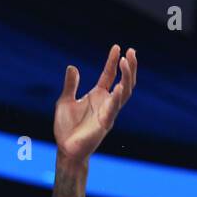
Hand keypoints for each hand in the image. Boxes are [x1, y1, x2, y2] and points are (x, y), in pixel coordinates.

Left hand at [53, 45, 136, 161]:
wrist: (65, 149)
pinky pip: (114, 109)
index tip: (117, 47)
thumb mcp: (65, 101)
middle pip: (124, 82)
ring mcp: (108, 113)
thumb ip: (71, 85)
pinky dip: (116, 98)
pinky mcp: (105, 123)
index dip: (113, 61)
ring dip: (126, 77)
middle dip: (129, 67)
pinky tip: (119, 86)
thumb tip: (72, 67)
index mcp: (97, 96)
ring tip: (126, 61)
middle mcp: (106, 103)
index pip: (109, 75)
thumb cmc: (67, 128)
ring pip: (124, 93)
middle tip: (131, 51)